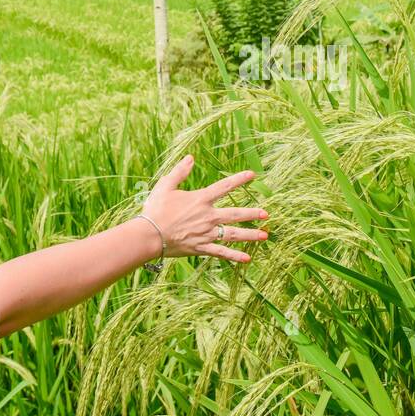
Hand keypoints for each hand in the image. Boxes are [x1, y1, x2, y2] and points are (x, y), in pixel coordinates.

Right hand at [141, 155, 268, 262]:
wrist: (149, 235)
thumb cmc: (155, 209)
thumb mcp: (166, 186)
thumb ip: (180, 172)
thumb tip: (191, 157)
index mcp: (200, 199)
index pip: (224, 186)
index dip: (239, 179)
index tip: (253, 175)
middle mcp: (207, 216)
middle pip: (235, 214)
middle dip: (252, 214)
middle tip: (266, 214)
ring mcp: (206, 234)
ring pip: (233, 234)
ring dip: (250, 235)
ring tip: (265, 235)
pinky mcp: (201, 248)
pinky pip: (221, 252)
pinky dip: (235, 256)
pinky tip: (247, 258)